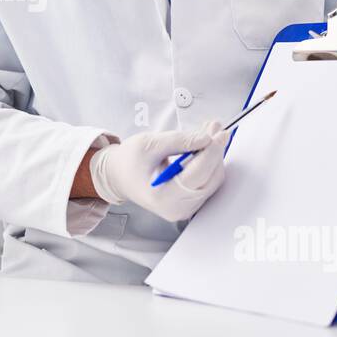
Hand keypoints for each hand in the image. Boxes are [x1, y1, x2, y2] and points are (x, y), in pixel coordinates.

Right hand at [90, 121, 228, 221]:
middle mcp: (176, 208)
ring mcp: (184, 209)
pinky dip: (209, 163)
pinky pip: (208, 182)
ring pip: (213, 180)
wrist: (118, 176)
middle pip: (210, 178)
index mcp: (162, 196)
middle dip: (215, 150)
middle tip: (215, 127)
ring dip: (214, 155)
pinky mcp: (189, 204)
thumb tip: (206, 138)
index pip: (197, 174)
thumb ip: (179, 140)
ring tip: (209, 133)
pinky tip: (204, 148)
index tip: (218, 133)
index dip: (211, 151)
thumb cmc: (129, 162)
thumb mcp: (149, 144)